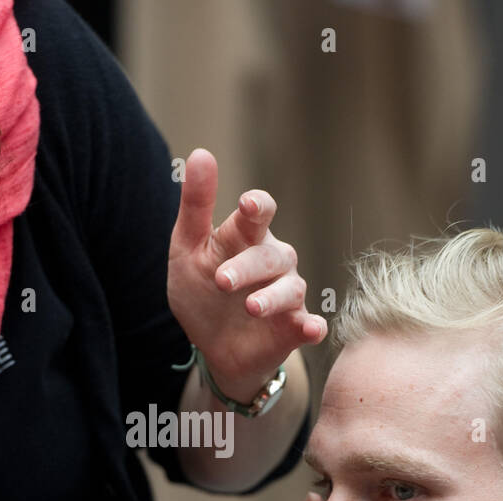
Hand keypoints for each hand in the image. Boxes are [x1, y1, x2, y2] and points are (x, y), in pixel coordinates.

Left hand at [167, 148, 326, 402]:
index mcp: (246, 238)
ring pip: (290, 288)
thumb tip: (199, 154)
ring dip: (273, 297)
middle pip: (270, 255)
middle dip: (247, 266)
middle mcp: (273, 262)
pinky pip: (310, 324)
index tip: (247, 205)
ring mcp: (286, 295)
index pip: (259, 213)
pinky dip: (313, 326)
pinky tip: (312, 329)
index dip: (257, 207)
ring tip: (251, 307)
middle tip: (220, 281)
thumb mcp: (188, 247)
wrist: (210, 345)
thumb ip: (196, 205)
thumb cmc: (201, 289)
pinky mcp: (294, 328)